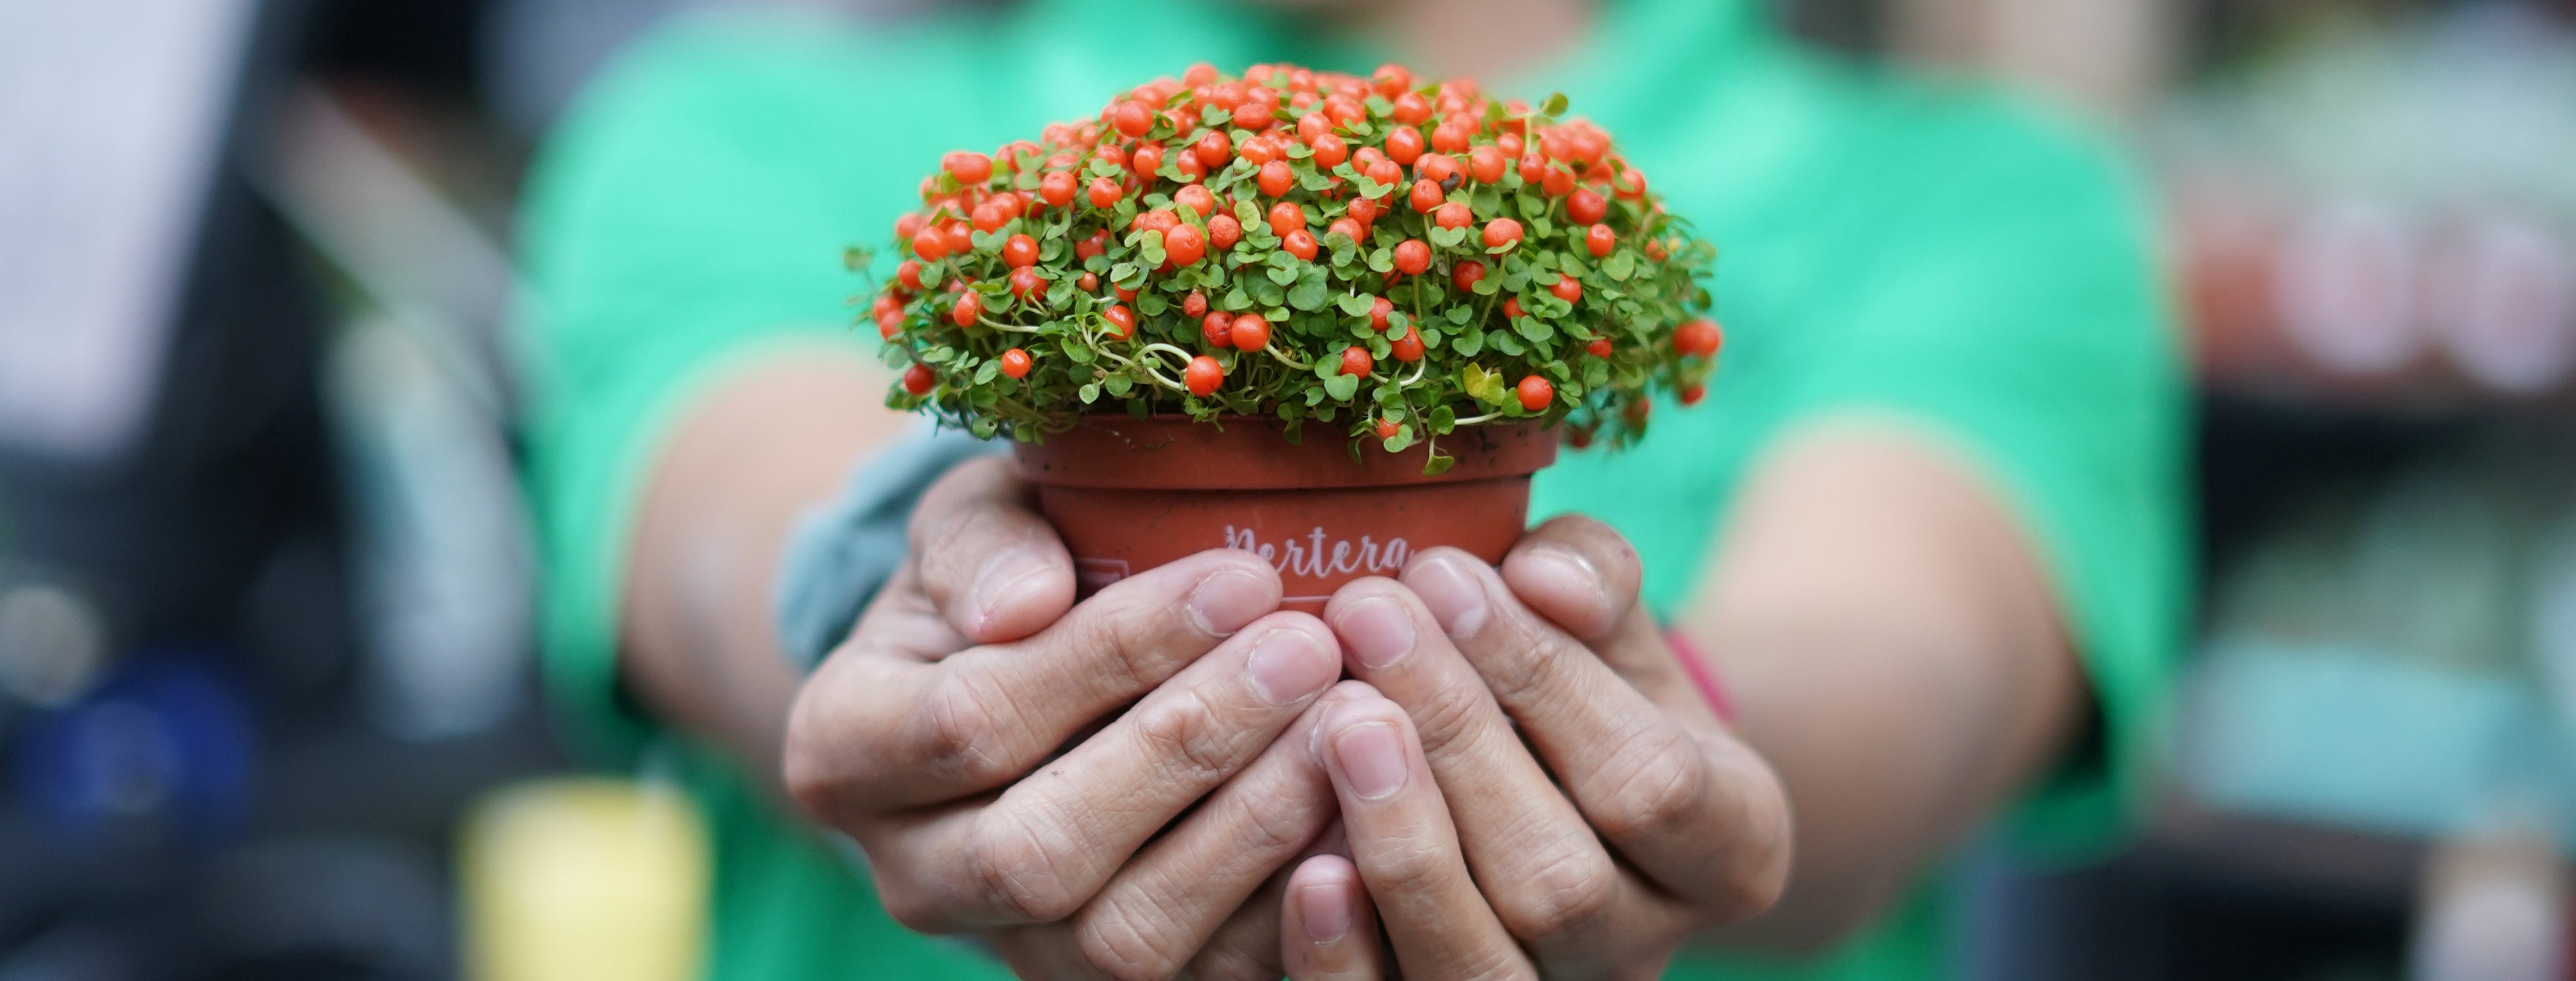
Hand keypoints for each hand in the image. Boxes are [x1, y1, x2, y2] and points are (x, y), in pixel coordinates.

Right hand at [782, 456, 1346, 978]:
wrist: (1009, 675)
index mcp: (845, 750)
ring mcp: (1008, 949)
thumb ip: (981, 544)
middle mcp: (909, 875)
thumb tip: (1023, 601)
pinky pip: (1203, 979)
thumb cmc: (1001, 575)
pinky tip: (1364, 816)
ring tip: (1353, 724)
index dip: (1114, 654)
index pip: (973, 719)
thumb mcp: (969, 522)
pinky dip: (1290, 911)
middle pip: (1043, 848)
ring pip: (1123, 936)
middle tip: (1313, 651)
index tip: (1244, 576)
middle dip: (1190, 745)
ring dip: (1251, 832)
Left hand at [1281, 517, 1793, 979]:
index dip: (1544, 678)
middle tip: (1365, 614)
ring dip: (1401, 840)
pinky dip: (1343, 953)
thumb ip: (1594, 581)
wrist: (1560, 792)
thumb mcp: (1616, 627)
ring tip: (1333, 716)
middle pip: (1557, 879)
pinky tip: (1299, 863)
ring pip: (1480, 963)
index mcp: (1729, 850)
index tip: (1441, 572)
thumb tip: (1544, 574)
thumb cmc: (1586, 690)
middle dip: (1455, 737)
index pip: (1649, 783)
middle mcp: (1645, 947)